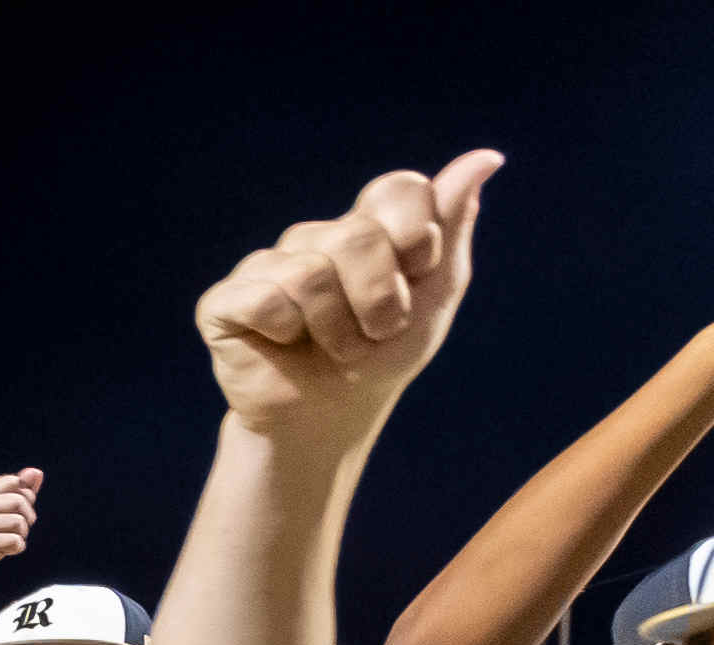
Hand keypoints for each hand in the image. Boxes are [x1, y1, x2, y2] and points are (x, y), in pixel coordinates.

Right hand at [196, 151, 503, 443]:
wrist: (331, 420)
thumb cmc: (383, 356)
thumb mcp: (436, 293)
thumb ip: (453, 223)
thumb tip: (488, 157)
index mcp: (366, 225)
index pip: (398, 190)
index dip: (416, 241)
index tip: (416, 278)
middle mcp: (314, 238)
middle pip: (358, 235)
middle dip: (380, 299)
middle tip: (373, 331)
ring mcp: (266, 266)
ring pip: (311, 275)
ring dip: (335, 329)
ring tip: (330, 347)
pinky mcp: (225, 301)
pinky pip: (266, 299)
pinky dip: (286, 333)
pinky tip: (282, 345)